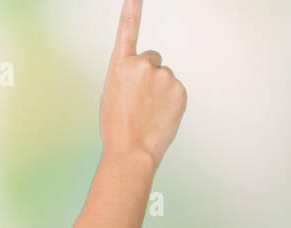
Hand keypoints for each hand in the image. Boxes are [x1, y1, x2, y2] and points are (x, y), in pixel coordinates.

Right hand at [99, 0, 186, 167]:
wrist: (132, 150)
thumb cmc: (117, 127)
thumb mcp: (112, 94)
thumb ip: (127, 76)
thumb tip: (144, 77)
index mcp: (121, 65)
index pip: (128, 29)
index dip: (132, 8)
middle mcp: (143, 64)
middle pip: (152, 60)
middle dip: (149, 76)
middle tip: (140, 101)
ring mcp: (164, 76)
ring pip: (164, 77)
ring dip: (160, 91)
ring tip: (148, 112)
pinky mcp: (179, 90)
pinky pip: (176, 90)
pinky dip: (170, 101)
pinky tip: (160, 115)